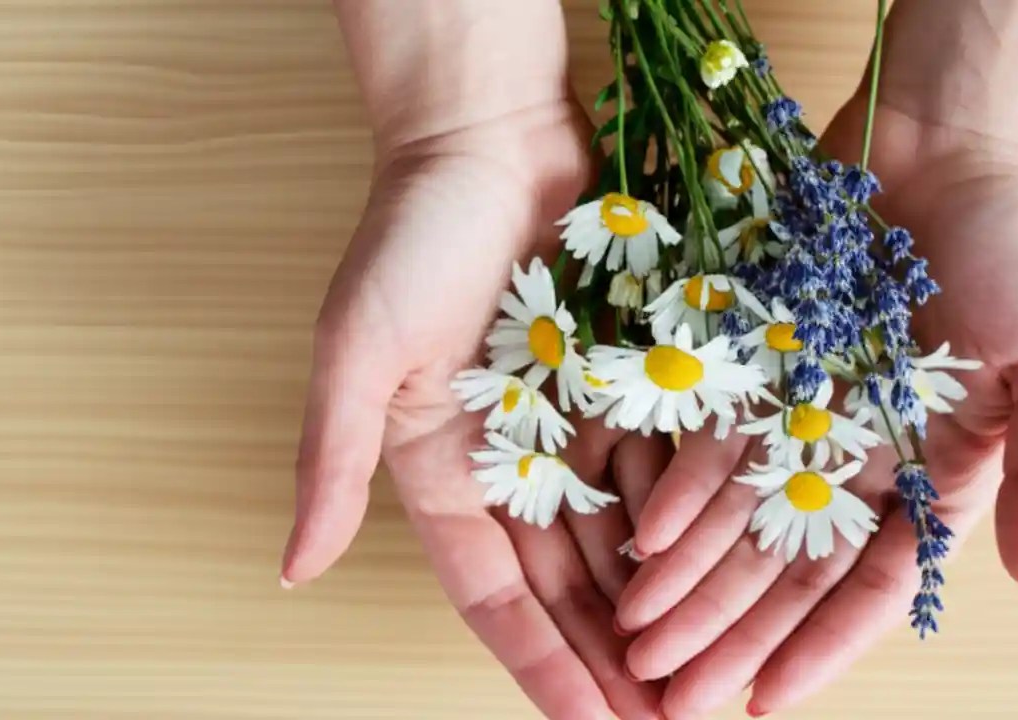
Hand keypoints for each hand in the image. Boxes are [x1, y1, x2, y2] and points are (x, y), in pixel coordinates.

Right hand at [277, 94, 673, 718]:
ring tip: (705, 672)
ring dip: (661, 606)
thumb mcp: (357, 355)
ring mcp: (571, 426)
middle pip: (569, 587)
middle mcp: (510, 463)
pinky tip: (728, 568)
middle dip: (614, 660)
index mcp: (442, 473)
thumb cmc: (413, 239)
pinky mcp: (621, 384)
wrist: (487, 139)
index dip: (545, 667)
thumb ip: (330, 463)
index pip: (499, 597)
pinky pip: (661, 466)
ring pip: (623, 540)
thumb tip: (290, 568)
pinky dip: (688, 519)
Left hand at [611, 100, 1017, 717]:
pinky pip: (704, 441)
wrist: (944, 145)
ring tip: (639, 645)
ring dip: (687, 584)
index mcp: (930, 476)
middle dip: (728, 635)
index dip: (819, 649)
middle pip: (782, 570)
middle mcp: (853, 458)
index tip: (766, 703)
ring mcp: (795, 415)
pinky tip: (640, 545)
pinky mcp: (750, 364)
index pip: (866, 587)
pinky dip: (675, 492)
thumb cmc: (1017, 251)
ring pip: (732, 518)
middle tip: (669, 696)